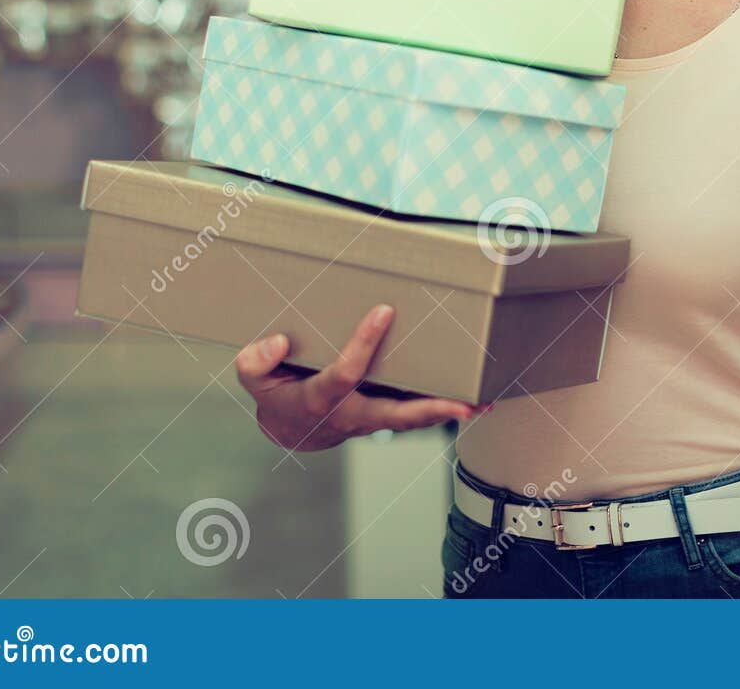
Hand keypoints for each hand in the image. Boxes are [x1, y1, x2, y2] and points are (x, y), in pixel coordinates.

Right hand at [236, 304, 490, 451]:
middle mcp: (353, 414)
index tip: (384, 311)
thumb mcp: (254, 378)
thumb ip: (257, 362)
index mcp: (320, 400)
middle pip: (396, 416)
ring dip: (449, 412)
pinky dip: (446, 408)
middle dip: (430, 411)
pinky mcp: (387, 414)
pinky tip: (478, 398)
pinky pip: (418, 413)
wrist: (292, 429)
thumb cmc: (277, 393)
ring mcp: (374, 419)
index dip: (363, 344)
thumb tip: (279, 343)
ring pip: (414, 419)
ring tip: (484, 402)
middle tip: (464, 404)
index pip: (345, 373)